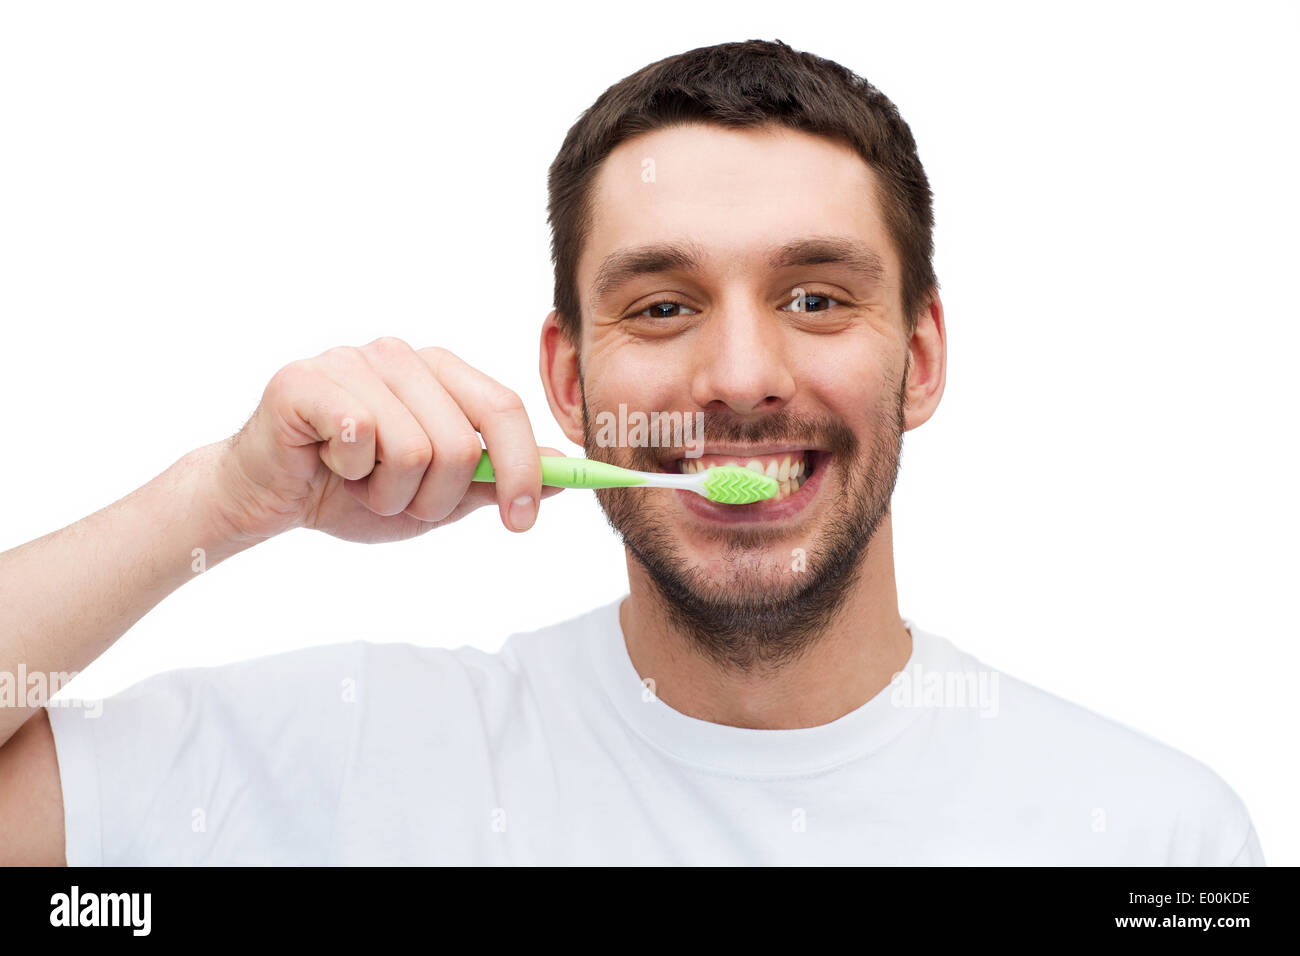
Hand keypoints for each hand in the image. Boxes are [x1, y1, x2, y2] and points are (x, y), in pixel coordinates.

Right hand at [210, 337, 562, 543]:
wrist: (267, 500)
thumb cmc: (351, 492)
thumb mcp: (438, 495)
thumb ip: (496, 479)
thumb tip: (568, 474)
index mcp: (438, 372)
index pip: (504, 407)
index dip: (523, 467)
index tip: (524, 520)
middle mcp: (400, 355)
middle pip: (462, 440)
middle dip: (437, 498)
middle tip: (402, 503)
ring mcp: (351, 361)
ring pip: (413, 447)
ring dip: (389, 493)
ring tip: (361, 485)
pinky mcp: (305, 380)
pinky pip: (360, 437)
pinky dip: (348, 473)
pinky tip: (327, 466)